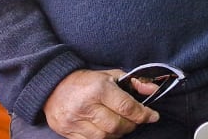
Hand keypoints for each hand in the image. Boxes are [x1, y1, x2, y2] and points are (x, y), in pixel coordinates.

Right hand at [43, 69, 158, 138]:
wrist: (53, 87)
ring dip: (118, 133)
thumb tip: (154, 90)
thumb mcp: (111, 75)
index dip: (143, 114)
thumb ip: (134, 82)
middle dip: (131, 125)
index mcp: (99, 89)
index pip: (126, 107)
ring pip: (105, 137)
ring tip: (121, 125)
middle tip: (136, 120)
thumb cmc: (86, 81)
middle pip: (117, 125)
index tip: (153, 116)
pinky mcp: (68, 132)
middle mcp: (86, 106)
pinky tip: (107, 131)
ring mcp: (75, 121)